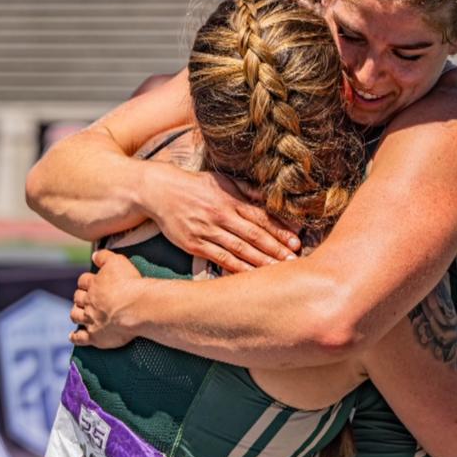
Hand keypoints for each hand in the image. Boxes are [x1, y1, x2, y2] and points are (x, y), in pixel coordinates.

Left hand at [69, 250, 143, 348]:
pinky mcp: (95, 336)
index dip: (86, 281)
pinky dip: (75, 337)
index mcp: (94, 284)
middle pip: (78, 298)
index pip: (84, 281)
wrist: (135, 307)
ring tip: (78, 314)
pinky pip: (80, 338)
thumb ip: (104, 256)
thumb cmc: (128, 283)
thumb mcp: (117, 261)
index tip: (90, 283)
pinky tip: (72, 336)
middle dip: (80, 297)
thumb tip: (94, 255)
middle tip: (85, 298)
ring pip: (76, 316)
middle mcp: (89, 302)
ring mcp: (91, 320)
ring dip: (76, 314)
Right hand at [145, 166, 299, 272]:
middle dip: (276, 249)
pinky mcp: (196, 246)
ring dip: (260, 261)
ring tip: (278, 270)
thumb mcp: (222, 180)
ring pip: (239, 250)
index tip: (296, 241)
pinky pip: (220, 259)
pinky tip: (251, 276)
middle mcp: (221, 216)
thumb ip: (247, 190)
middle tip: (294, 261)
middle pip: (254, 235)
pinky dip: (237, 268)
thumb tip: (271, 198)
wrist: (160, 192)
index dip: (280, 230)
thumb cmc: (195, 186)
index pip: (261, 217)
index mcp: (231, 200)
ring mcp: (208, 232)